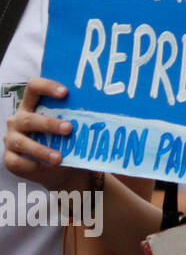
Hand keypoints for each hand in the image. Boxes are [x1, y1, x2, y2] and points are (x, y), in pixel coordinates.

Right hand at [3, 77, 82, 191]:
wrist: (57, 167)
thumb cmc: (65, 140)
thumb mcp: (69, 127)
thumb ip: (77, 117)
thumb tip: (107, 112)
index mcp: (31, 106)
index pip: (33, 87)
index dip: (47, 86)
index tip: (65, 93)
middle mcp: (18, 121)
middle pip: (29, 118)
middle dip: (49, 124)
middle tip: (69, 129)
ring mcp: (11, 140)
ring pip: (22, 142)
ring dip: (41, 149)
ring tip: (59, 157)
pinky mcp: (10, 159)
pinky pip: (18, 162)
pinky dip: (35, 166)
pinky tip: (49, 168)